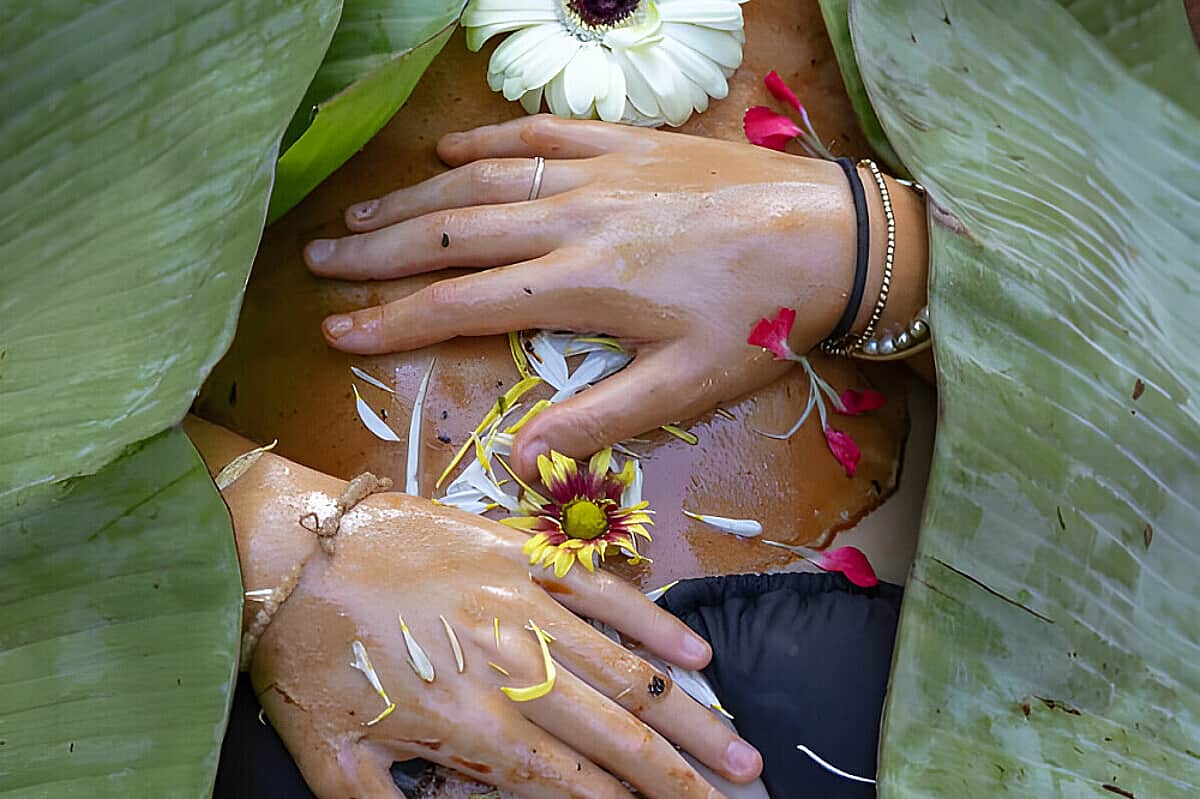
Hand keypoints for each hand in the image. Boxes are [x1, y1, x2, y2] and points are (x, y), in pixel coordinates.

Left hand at [255, 492, 760, 798]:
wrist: (286, 546)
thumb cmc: (304, 656)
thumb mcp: (331, 763)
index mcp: (469, 724)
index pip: (571, 784)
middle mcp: (511, 665)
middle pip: (618, 733)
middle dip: (682, 776)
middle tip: (739, 795)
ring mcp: (522, 601)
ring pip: (626, 667)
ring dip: (688, 714)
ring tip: (738, 746)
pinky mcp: (518, 552)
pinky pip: (601, 589)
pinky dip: (652, 621)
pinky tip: (692, 655)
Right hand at [305, 115, 926, 479]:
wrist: (835, 234)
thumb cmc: (763, 318)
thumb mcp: (686, 387)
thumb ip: (596, 420)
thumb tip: (518, 462)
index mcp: (580, 284)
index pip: (460, 301)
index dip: (393, 319)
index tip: (337, 330)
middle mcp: (574, 219)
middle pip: (451, 232)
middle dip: (378, 251)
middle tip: (317, 262)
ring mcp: (599, 173)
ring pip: (484, 180)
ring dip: (415, 197)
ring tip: (359, 216)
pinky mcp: (629, 144)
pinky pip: (543, 134)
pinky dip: (490, 141)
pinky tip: (451, 150)